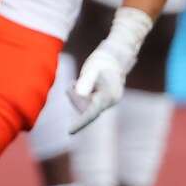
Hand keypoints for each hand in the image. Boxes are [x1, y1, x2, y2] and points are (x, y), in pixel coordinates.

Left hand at [68, 7, 151, 131]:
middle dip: (74, 97)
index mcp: (108, 97)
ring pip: (82, 103)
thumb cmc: (104, 60)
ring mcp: (106, 101)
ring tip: (78, 79)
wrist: (116, 54)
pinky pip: (84, 100)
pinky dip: (78, 91)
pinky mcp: (101, 98)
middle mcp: (109, 102)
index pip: (92, 113)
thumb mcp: (92, 68)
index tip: (70, 131)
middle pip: (84, 107)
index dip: (80, 123)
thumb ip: (86, 81)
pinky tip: (79, 82)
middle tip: (74, 81)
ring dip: (75, 93)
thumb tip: (79, 94)